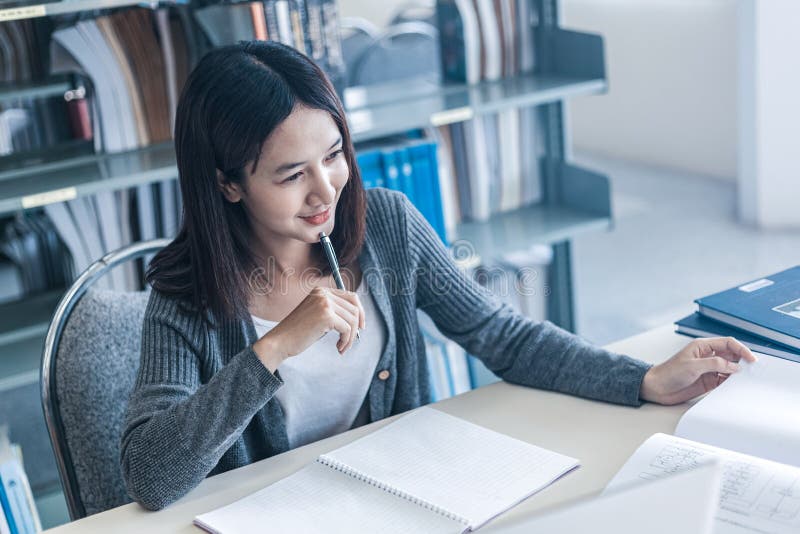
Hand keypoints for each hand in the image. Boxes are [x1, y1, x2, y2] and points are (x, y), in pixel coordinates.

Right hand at [253, 286, 364, 370]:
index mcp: (321, 291)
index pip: (351, 296)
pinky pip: (347, 329)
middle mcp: (323, 293)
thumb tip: (358, 318)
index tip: (361, 327)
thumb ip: (334, 311)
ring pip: (352, 320)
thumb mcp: (317, 316)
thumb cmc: (298, 333)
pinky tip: (338, 348)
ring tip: (341, 347)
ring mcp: (325, 303)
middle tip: (349, 342)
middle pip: (354, 309)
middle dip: (356, 327)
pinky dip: (346, 341)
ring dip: (350, 337)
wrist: (280, 341)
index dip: (360, 312)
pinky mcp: (326, 315)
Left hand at [639, 337, 756, 404]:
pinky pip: (725, 380)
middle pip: (732, 355)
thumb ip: (714, 364)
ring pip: (730, 368)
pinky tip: (736, 387)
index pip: (728, 343)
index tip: (751, 359)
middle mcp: (708, 356)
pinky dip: (732, 383)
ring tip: (746, 380)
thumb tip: (734, 366)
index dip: (742, 349)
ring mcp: (709, 369)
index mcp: (703, 346)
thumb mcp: (692, 366)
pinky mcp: (708, 381)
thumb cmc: (669, 373)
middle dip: (743, 360)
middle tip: (753, 370)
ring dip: (738, 373)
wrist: (657, 388)